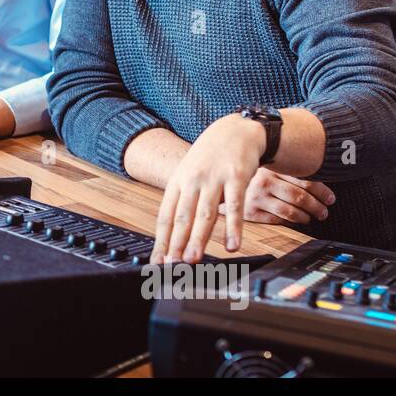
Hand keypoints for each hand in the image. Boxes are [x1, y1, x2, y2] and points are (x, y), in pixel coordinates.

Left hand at [151, 114, 265, 264]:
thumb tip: (174, 234)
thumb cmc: (210, 158)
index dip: (161, 240)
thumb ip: (184, 201)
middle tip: (171, 264)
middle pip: (182, 217)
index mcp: (178, 182)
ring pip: (205, 214)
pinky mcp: (237, 177)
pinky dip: (234, 228)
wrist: (236, 130)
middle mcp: (192, 180)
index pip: (166, 216)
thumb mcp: (189, 174)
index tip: (158, 260)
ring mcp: (214, 179)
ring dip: (198, 239)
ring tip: (193, 259)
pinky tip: (232, 245)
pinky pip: (235, 207)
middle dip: (175, 243)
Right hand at [218, 168, 335, 224]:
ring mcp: (256, 197)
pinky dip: (291, 221)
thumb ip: (288, 169)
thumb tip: (318, 180)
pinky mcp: (250, 211)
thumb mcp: (268, 164)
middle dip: (317, 206)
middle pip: (300, 196)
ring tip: (314, 217)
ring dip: (307, 216)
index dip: (322, 191)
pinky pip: (277, 219)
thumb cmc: (247, 170)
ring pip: (290, 210)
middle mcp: (264, 182)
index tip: (330, 198)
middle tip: (324, 211)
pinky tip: (297, 220)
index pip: (305, 180)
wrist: (218, 176)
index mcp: (272, 168)